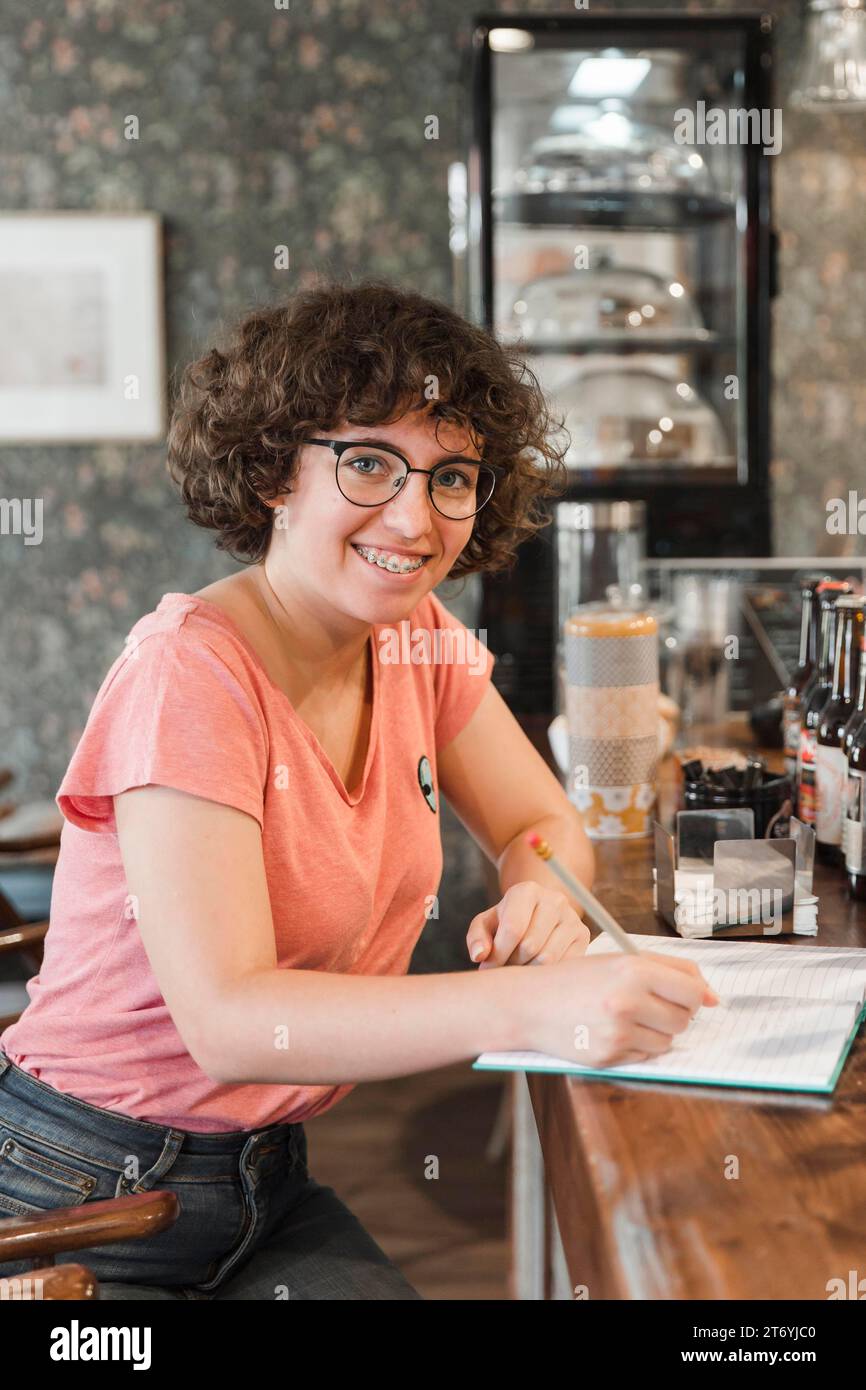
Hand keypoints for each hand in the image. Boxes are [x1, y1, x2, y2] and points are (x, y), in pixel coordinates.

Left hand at [466, 881, 589, 968]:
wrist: (540, 912)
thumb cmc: (508, 920)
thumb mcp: (487, 923)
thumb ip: (477, 938)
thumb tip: (480, 956)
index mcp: (526, 891)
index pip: (513, 928)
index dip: (498, 954)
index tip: (488, 968)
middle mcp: (554, 900)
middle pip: (530, 946)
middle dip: (512, 962)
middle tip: (505, 966)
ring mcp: (572, 917)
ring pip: (547, 958)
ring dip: (528, 970)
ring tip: (519, 965)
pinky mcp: (583, 936)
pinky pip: (563, 965)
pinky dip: (546, 973)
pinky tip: (536, 966)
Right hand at [518, 950, 719, 1067]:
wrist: (528, 1004)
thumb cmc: (576, 979)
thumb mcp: (619, 961)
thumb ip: (669, 971)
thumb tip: (714, 997)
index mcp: (633, 970)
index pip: (693, 990)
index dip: (695, 995)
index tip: (686, 996)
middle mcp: (627, 1001)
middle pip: (684, 1019)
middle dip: (673, 1014)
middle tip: (647, 1004)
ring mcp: (617, 1033)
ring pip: (667, 1042)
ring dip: (654, 1032)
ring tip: (624, 1017)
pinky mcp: (608, 1057)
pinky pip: (644, 1058)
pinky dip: (635, 1047)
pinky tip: (610, 1032)